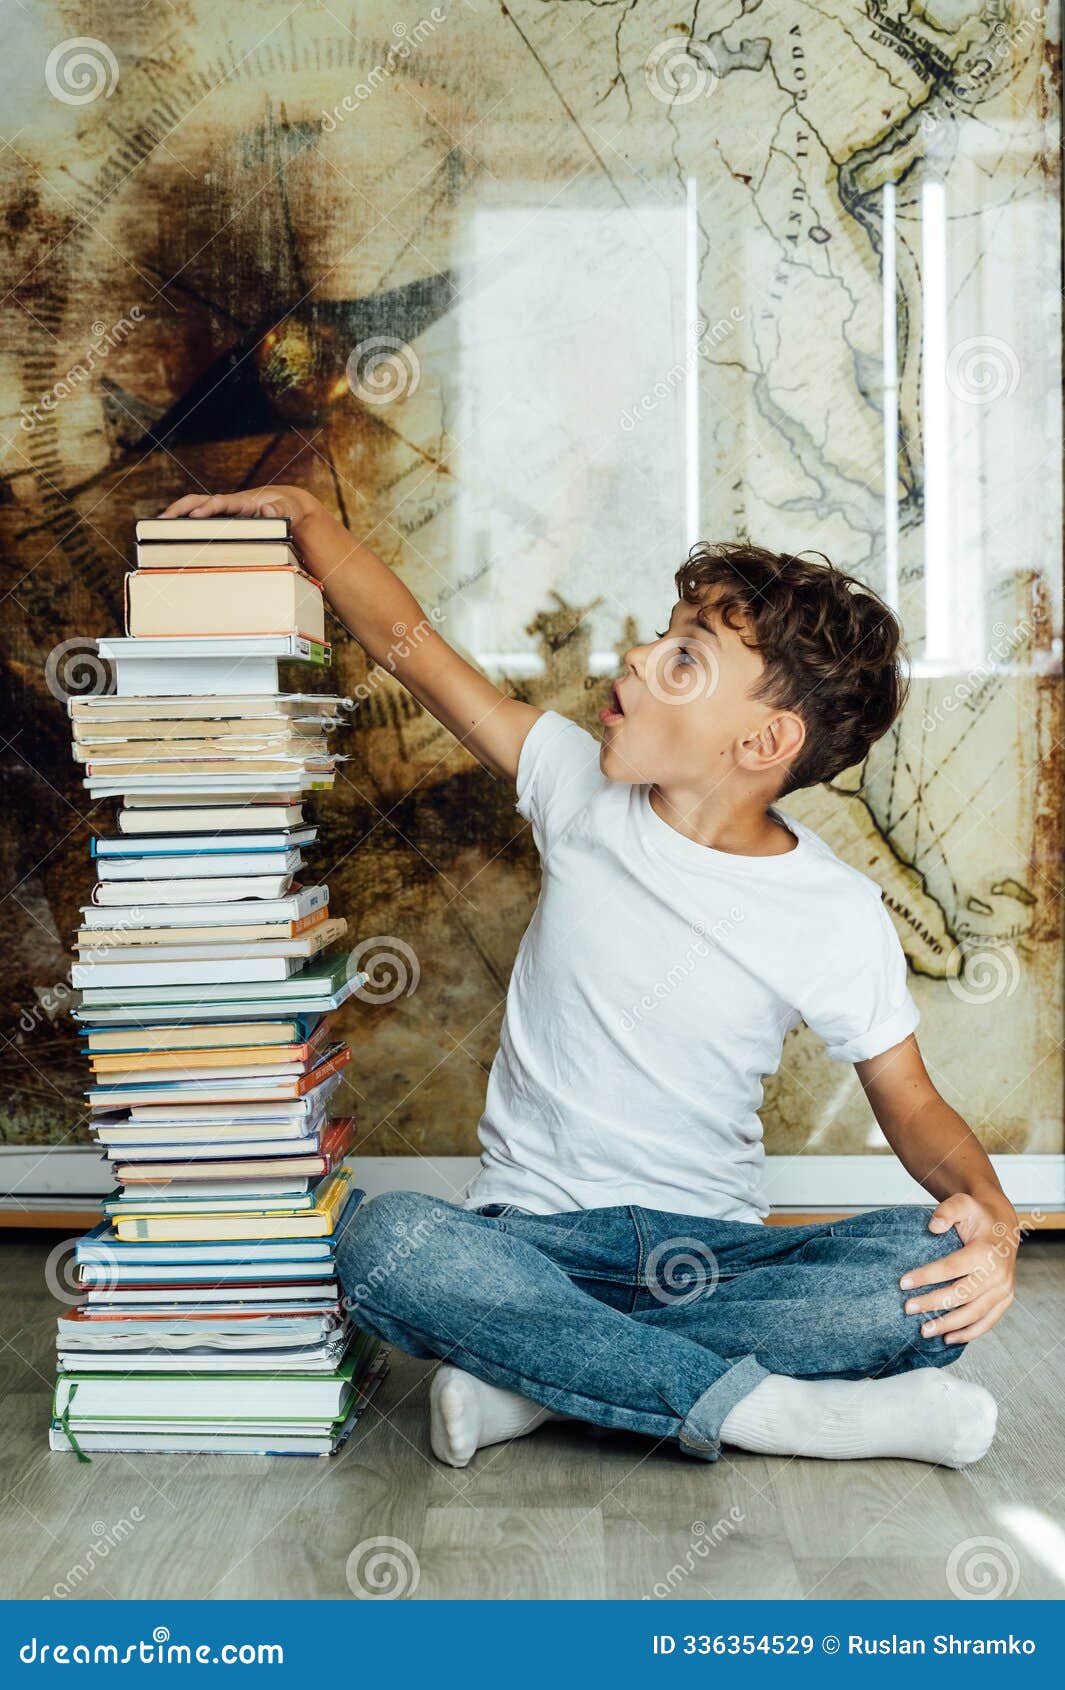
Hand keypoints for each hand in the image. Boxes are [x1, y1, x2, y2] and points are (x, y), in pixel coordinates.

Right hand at [160, 484, 321, 528]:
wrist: (286, 504)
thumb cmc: (286, 508)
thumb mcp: (288, 510)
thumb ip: (279, 511)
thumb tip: (267, 511)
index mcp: (242, 502)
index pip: (219, 502)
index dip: (207, 509)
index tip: (194, 517)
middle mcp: (227, 503)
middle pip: (196, 502)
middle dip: (178, 510)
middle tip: (161, 522)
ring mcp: (221, 512)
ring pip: (192, 510)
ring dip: (175, 518)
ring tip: (156, 532)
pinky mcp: (220, 520)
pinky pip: (197, 520)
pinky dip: (183, 526)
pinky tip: (170, 540)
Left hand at [899, 1192, 1018, 1343]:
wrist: (1003, 1224)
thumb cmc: (978, 1215)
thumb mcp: (962, 1203)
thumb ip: (946, 1211)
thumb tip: (933, 1226)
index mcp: (986, 1252)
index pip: (951, 1268)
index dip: (926, 1276)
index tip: (903, 1283)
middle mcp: (998, 1274)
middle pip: (961, 1295)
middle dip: (932, 1303)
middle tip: (908, 1308)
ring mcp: (1003, 1289)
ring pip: (974, 1314)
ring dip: (948, 1325)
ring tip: (924, 1330)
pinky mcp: (1005, 1299)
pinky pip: (988, 1321)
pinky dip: (969, 1333)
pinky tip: (949, 1338)